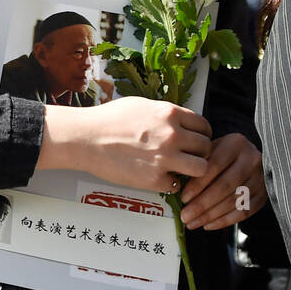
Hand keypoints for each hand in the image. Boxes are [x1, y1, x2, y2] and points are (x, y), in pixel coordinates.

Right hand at [44, 97, 211, 192]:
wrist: (84, 138)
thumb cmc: (106, 120)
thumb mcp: (139, 105)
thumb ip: (164, 113)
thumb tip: (179, 122)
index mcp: (169, 113)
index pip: (204, 125)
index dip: (201, 134)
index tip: (195, 140)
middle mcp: (172, 135)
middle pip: (207, 147)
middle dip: (199, 152)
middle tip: (187, 155)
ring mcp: (165, 158)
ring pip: (202, 168)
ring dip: (192, 169)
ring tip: (179, 168)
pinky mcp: (154, 178)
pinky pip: (177, 184)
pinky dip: (169, 182)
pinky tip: (158, 176)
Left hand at [180, 133, 265, 229]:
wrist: (246, 153)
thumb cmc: (219, 152)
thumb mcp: (208, 148)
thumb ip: (196, 162)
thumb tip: (175, 185)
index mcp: (234, 144)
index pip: (213, 167)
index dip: (197, 185)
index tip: (183, 199)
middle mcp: (251, 159)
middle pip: (225, 186)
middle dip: (202, 205)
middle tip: (185, 216)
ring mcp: (260, 178)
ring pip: (235, 201)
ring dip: (211, 215)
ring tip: (193, 222)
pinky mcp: (264, 193)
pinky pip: (245, 211)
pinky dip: (225, 220)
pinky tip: (209, 224)